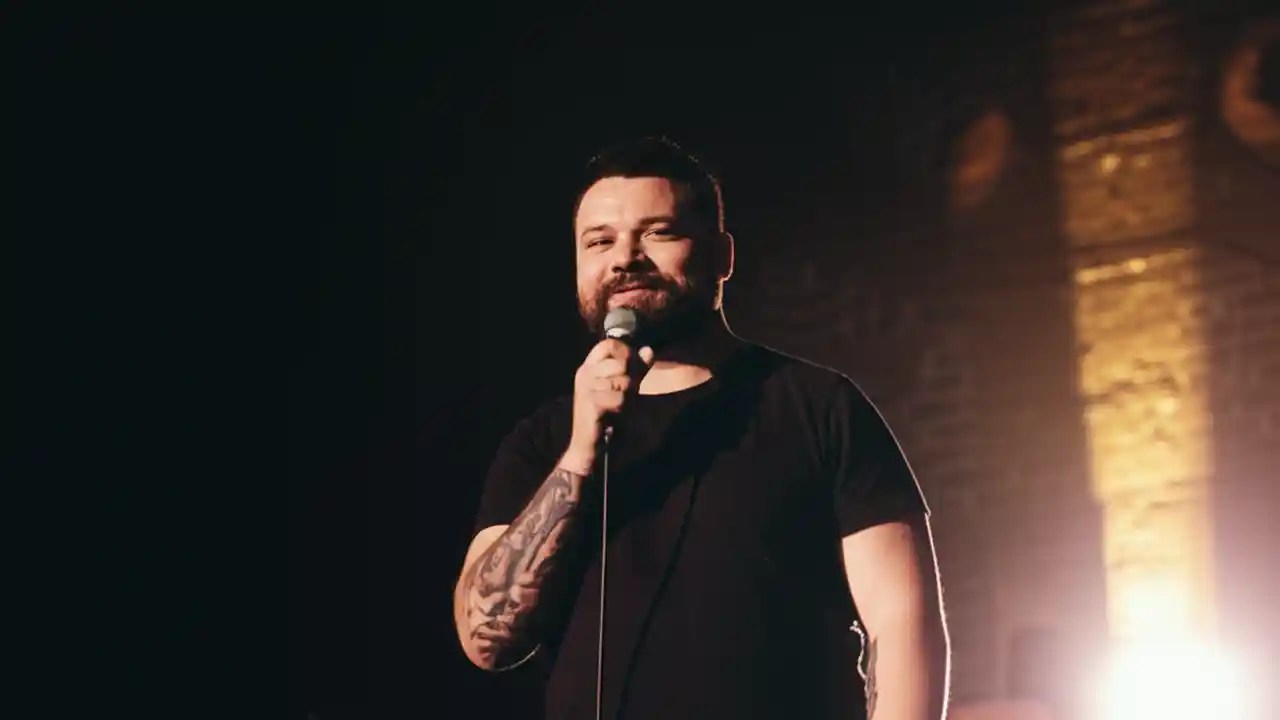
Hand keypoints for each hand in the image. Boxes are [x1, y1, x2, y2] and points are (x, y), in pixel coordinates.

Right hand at [560, 339, 654, 472]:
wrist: (589, 445)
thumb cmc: (607, 415)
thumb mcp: (625, 388)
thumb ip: (637, 369)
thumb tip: (649, 349)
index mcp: (589, 366)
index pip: (609, 344)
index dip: (625, 352)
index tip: (631, 368)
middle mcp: (585, 373)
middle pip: (621, 362)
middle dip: (630, 381)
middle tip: (622, 396)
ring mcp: (586, 387)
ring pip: (623, 381)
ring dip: (626, 397)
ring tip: (616, 407)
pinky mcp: (590, 401)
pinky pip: (620, 398)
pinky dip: (621, 409)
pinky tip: (612, 416)